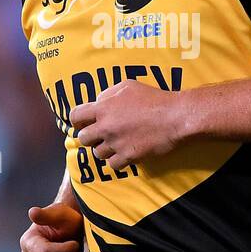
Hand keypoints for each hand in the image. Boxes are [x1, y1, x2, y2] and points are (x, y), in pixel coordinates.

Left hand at [69, 80, 187, 169]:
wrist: (175, 116)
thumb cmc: (154, 98)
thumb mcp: (128, 86)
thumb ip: (108, 94)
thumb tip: (97, 102)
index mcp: (103, 107)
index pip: (75, 116)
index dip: (77, 121)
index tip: (82, 123)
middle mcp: (106, 126)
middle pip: (83, 138)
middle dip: (91, 136)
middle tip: (101, 135)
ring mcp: (116, 143)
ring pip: (98, 153)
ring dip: (105, 149)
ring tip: (117, 143)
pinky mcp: (128, 156)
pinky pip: (112, 165)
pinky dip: (117, 160)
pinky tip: (125, 153)